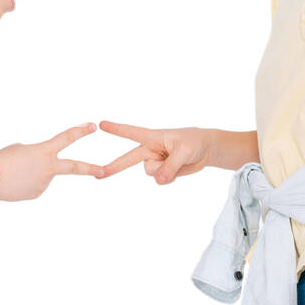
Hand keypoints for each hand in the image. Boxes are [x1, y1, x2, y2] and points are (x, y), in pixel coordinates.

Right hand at [0, 122, 103, 200]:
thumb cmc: (2, 159)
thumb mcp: (21, 148)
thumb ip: (38, 155)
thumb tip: (43, 169)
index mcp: (45, 151)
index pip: (67, 138)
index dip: (81, 131)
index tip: (93, 126)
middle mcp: (49, 168)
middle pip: (74, 167)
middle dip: (90, 168)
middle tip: (103, 170)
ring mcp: (44, 183)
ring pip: (42, 175)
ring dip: (30, 173)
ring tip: (14, 173)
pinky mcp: (37, 194)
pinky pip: (34, 185)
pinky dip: (25, 182)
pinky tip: (14, 182)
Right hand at [94, 121, 213, 183]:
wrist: (205, 150)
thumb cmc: (194, 142)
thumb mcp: (184, 152)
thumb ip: (170, 166)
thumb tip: (158, 180)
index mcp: (152, 137)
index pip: (131, 133)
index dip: (117, 129)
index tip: (101, 124)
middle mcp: (150, 149)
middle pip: (128, 160)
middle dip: (114, 167)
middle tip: (100, 174)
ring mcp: (155, 161)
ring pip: (151, 173)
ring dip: (164, 172)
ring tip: (177, 161)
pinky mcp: (162, 172)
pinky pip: (161, 180)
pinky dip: (169, 177)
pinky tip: (177, 169)